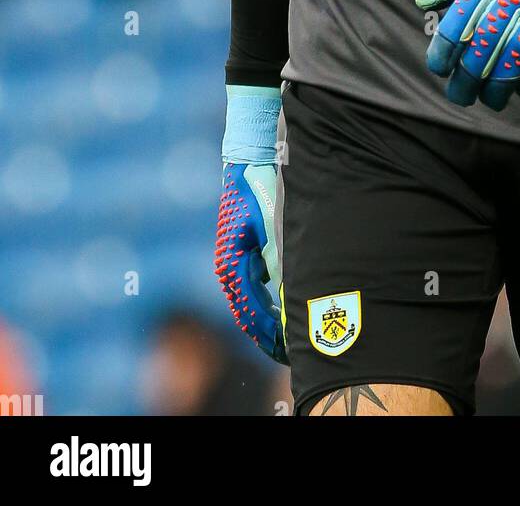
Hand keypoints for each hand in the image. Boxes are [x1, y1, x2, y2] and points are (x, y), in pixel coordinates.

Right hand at [215, 161, 286, 363]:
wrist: (247, 168)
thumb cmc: (261, 195)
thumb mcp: (271, 228)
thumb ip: (275, 260)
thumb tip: (283, 294)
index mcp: (235, 263)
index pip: (252, 307)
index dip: (269, 329)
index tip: (285, 346)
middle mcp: (229, 266)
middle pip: (246, 310)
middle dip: (265, 333)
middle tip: (286, 353)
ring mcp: (231, 261)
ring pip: (246, 301)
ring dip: (262, 321)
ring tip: (281, 342)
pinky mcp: (237, 254)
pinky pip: (248, 286)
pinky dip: (260, 303)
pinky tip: (276, 314)